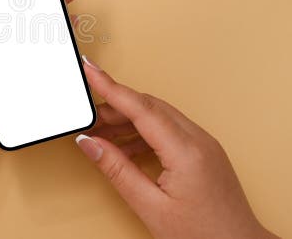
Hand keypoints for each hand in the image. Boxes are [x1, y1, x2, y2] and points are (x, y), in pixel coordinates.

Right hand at [76, 59, 277, 238]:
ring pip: (159, 116)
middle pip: (148, 107)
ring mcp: (204, 143)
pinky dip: (143, 132)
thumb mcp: (150, 206)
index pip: (140, 108)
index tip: (90, 70)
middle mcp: (199, 140)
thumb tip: (90, 144)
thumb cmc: (203, 235)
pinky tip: (125, 147)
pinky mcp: (204, 151)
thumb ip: (117, 170)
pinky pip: (169, 129)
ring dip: (128, 119)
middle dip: (114, 105)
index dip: (110, 87)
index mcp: (185, 151)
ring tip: (100, 134)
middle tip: (86, 116)